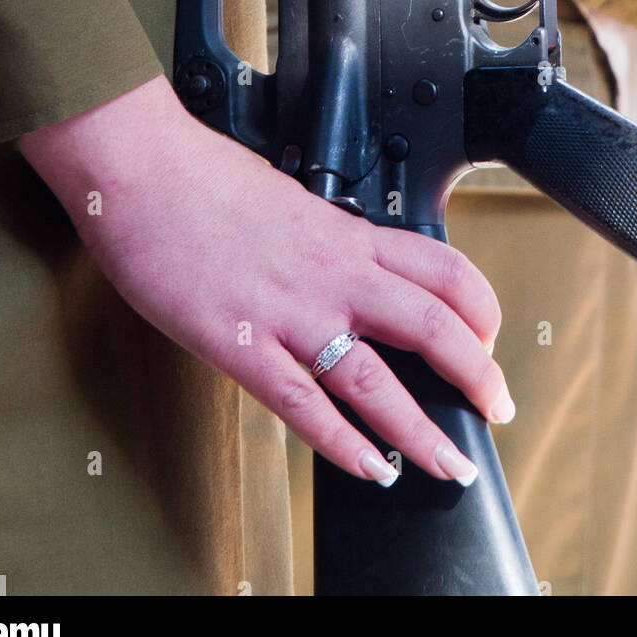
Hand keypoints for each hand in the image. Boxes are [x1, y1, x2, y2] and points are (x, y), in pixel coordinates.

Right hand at [19, 76, 512, 487]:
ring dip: (422, 431)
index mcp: (345, 233)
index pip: (443, 268)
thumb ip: (323, 239)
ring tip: (448, 462)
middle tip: (495, 406)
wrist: (141, 167)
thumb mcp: (287, 199)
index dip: (481, 308)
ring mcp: (289, 311)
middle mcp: (332, 273)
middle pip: (434, 326)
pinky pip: (305, 406)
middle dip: (478, 375)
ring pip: (378, 381)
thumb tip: (345, 264)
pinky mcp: (239, 344)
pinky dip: (344, 446)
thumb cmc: (201, 178)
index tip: (489, 336)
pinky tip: (369, 469)